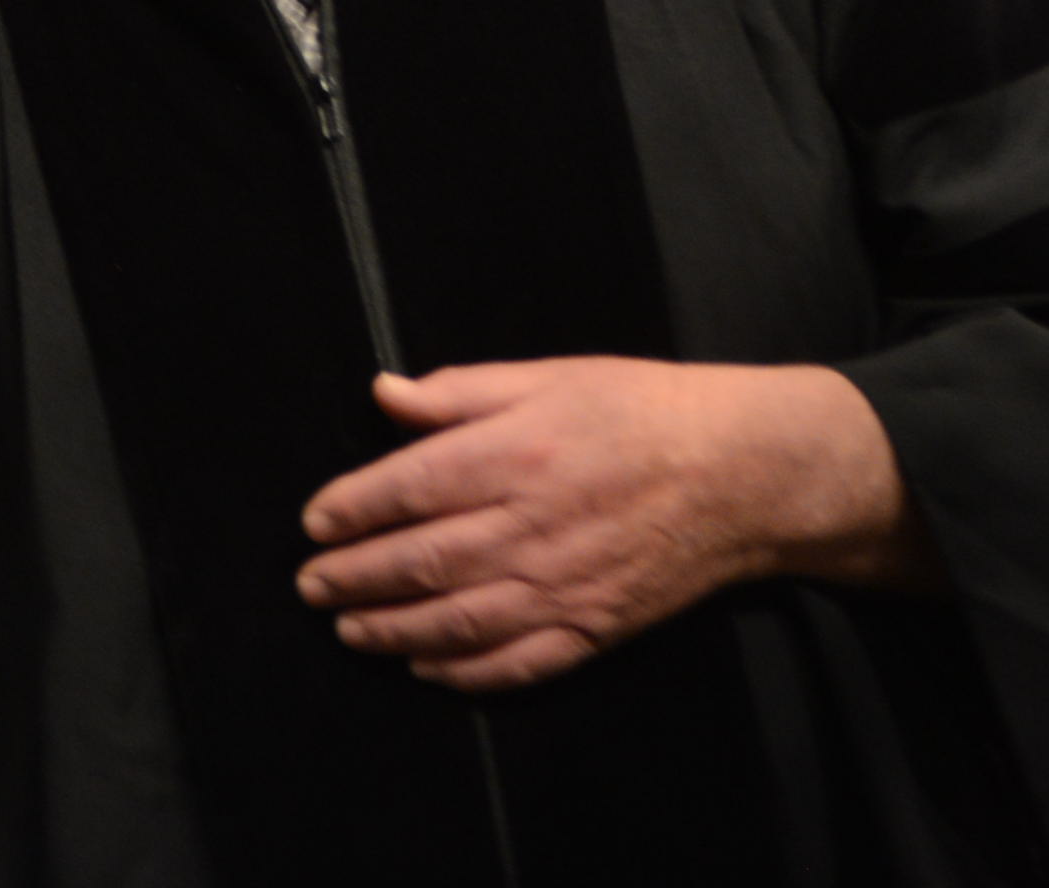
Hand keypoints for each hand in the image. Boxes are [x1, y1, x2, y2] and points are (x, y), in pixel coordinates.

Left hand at [295, 358, 917, 689]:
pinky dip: (459, 673)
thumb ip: (463, 391)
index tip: (315, 521)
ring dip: (389, 630)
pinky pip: (513, 664)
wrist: (738, 473)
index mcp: (516, 454)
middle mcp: (529, 526)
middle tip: (310, 584)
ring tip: (348, 629)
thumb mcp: (552, 375)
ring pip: (453, 622)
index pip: (407, 487)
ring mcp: (560, 587)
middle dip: (352, 577)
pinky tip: (423, 666)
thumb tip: (384, 394)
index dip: (351, 508)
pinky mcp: (591, 628)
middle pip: (418, 562)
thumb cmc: (642, 412)